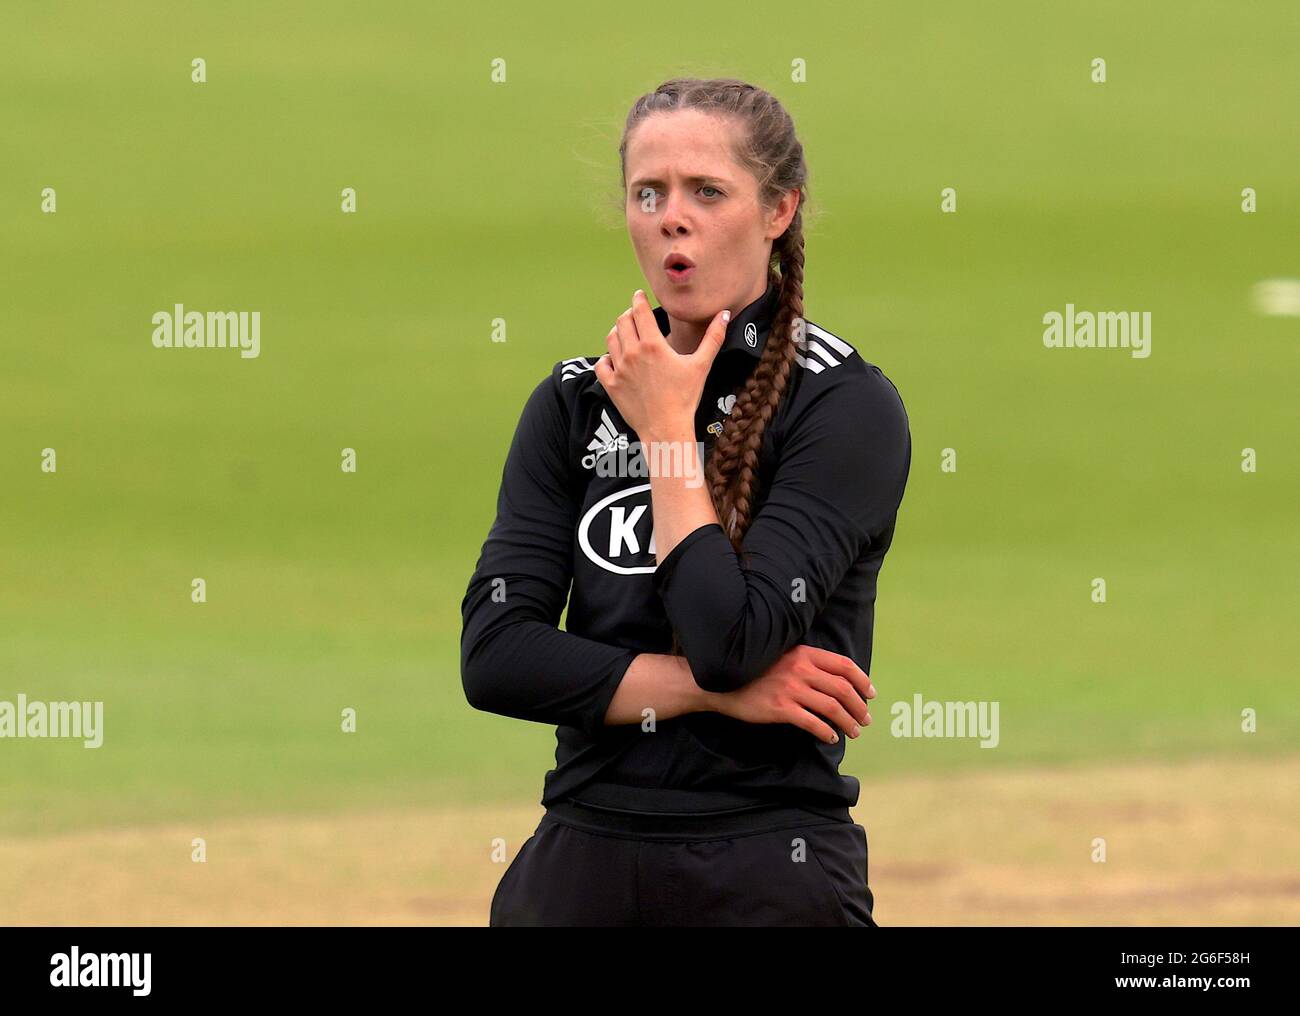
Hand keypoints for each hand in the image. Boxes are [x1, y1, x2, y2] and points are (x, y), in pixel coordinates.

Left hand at [594, 289, 728, 438]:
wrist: (666, 428)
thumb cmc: (685, 398)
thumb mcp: (701, 365)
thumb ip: (713, 337)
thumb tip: (724, 314)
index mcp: (653, 344)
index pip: (639, 311)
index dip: (638, 299)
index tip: (639, 295)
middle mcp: (632, 353)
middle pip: (622, 322)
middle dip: (628, 314)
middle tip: (635, 315)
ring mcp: (619, 369)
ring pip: (611, 339)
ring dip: (617, 332)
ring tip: (625, 333)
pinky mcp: (611, 385)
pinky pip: (601, 364)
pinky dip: (607, 358)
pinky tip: (614, 359)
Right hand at [705, 645, 875, 744]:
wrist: (722, 681)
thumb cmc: (755, 670)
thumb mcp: (783, 656)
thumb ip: (807, 663)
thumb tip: (836, 680)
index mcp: (804, 653)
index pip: (843, 665)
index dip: (862, 680)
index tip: (871, 694)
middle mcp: (801, 669)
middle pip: (842, 689)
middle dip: (859, 706)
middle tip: (866, 719)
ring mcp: (790, 689)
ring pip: (832, 707)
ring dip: (848, 721)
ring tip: (854, 731)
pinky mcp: (780, 708)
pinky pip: (812, 723)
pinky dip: (827, 732)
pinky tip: (831, 738)